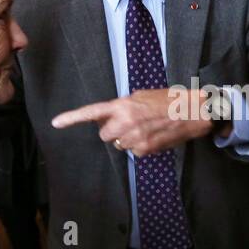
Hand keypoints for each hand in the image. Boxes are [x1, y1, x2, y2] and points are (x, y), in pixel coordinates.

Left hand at [51, 88, 210, 155]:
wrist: (193, 111)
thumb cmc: (169, 100)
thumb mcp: (141, 96)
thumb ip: (121, 107)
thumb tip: (108, 118)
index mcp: (123, 106)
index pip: (91, 112)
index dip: (71, 118)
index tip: (56, 123)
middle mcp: (126, 123)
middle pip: (105, 135)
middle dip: (113, 131)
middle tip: (129, 123)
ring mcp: (135, 138)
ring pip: (120, 145)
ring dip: (128, 139)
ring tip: (146, 128)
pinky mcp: (145, 150)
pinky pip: (134, 151)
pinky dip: (141, 146)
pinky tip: (153, 135)